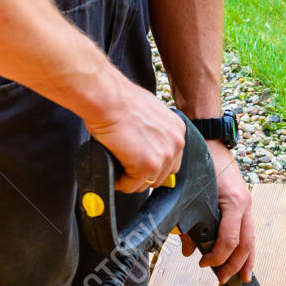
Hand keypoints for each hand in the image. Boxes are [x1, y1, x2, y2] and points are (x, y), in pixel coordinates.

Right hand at [82, 75, 185, 193]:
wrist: (108, 98)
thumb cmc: (120, 101)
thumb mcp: (149, 113)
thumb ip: (155, 132)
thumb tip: (147, 143)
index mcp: (177, 130)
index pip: (171, 161)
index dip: (152, 165)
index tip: (139, 163)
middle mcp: (175, 143)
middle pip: (161, 175)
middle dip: (142, 174)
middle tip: (126, 166)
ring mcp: (163, 156)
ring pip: (147, 183)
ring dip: (131, 179)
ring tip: (118, 166)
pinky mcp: (148, 166)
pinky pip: (131, 186)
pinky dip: (120, 182)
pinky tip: (114, 170)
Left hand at [182, 140, 254, 283]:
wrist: (212, 141)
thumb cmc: (202, 164)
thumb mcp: (192, 193)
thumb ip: (188, 222)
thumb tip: (187, 251)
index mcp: (234, 202)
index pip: (229, 240)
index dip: (217, 257)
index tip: (203, 264)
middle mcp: (245, 205)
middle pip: (245, 245)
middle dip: (235, 265)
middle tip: (222, 279)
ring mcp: (248, 205)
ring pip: (251, 240)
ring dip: (246, 261)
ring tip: (241, 277)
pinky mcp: (245, 204)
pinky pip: (249, 231)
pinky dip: (247, 248)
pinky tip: (244, 261)